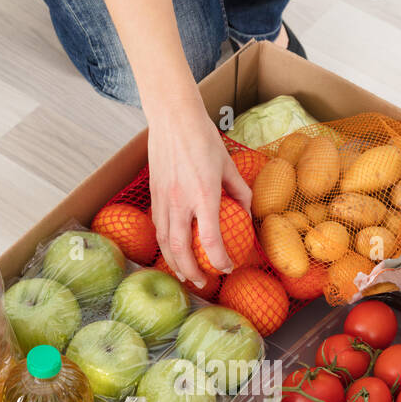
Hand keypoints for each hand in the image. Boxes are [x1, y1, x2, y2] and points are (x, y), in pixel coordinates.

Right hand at [146, 99, 251, 288]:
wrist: (172, 117)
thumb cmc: (204, 138)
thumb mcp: (229, 164)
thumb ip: (239, 191)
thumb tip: (247, 213)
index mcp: (203, 195)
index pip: (210, 240)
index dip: (220, 260)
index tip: (227, 268)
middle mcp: (179, 201)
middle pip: (180, 249)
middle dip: (190, 272)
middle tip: (202, 283)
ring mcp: (163, 198)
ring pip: (164, 241)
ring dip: (173, 262)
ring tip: (183, 274)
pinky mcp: (153, 194)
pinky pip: (158, 226)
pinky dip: (164, 243)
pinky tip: (172, 249)